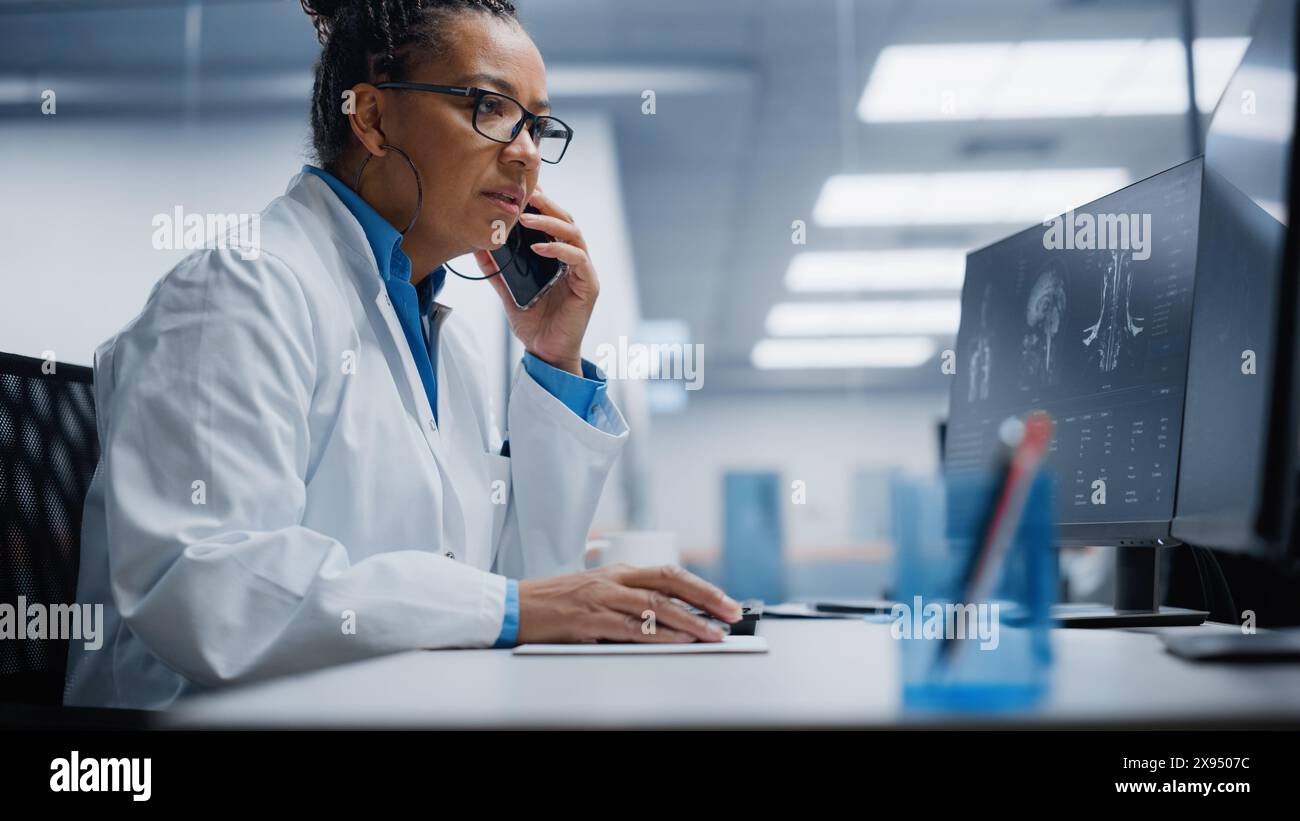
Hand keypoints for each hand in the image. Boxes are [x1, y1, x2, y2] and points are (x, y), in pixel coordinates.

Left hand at [474, 186, 596, 376]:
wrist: (546, 353)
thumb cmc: (534, 324)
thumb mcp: (508, 292)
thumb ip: (497, 271)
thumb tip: (478, 248)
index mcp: (558, 258)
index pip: (554, 223)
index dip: (541, 206)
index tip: (522, 191)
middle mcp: (574, 261)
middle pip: (567, 222)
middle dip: (547, 206)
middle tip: (526, 194)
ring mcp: (583, 272)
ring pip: (574, 235)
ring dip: (550, 223)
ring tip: (526, 218)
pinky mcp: (588, 286)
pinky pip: (578, 260)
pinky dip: (559, 249)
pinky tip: (538, 248)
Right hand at [516, 564, 743, 643]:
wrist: (513, 605)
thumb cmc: (554, 603)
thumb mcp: (595, 592)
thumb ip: (628, 599)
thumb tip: (669, 617)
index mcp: (619, 572)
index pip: (670, 574)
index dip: (702, 587)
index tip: (726, 602)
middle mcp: (614, 580)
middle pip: (670, 583)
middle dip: (706, 598)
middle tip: (732, 613)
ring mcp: (602, 598)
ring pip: (656, 605)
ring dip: (689, 621)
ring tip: (712, 634)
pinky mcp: (589, 619)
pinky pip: (631, 627)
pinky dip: (658, 634)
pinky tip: (677, 641)